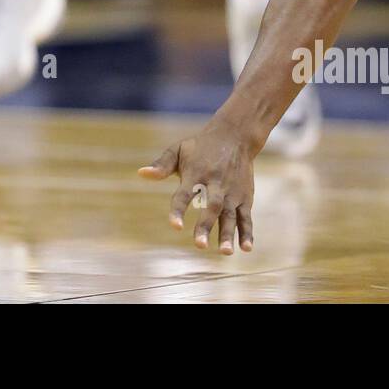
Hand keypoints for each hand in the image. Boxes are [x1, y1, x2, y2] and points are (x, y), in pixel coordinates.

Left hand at [139, 118, 259, 253]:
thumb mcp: (179, 150)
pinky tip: (246, 248)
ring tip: (225, 252)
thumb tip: (141, 173)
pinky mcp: (244, 197)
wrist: (235, 135)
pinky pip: (246, 216)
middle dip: (206, 225)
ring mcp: (232, 192)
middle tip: (199, 245)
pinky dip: (247, 232)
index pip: (185, 194)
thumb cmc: (201, 146)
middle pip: (211, 206)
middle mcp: (215, 183)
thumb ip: (161, 165)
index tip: (175, 226)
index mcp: (196, 173)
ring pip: (230, 214)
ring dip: (228, 233)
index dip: (179, 210)